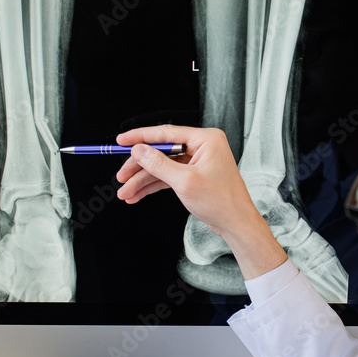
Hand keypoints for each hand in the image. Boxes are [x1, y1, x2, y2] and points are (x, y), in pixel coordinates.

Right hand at [115, 125, 287, 278]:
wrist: (236, 224)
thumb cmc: (221, 202)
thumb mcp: (184, 182)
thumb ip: (158, 164)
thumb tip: (139, 150)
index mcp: (205, 139)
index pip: (167, 133)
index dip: (141, 137)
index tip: (122, 140)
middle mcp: (202, 146)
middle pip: (161, 151)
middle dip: (139, 166)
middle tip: (121, 176)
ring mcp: (197, 161)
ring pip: (162, 166)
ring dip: (143, 180)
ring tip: (125, 192)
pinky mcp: (194, 175)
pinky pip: (168, 176)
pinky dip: (152, 186)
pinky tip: (137, 194)